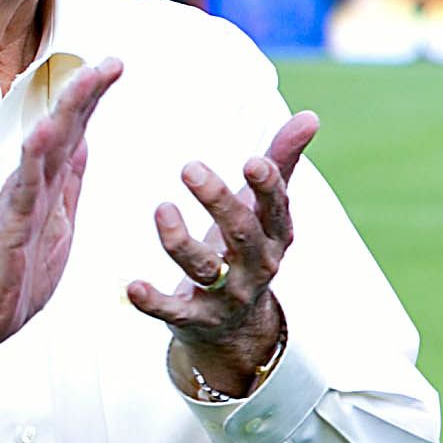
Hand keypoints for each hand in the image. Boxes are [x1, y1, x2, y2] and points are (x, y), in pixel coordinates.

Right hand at [0, 58, 121, 398]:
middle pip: (62, 128)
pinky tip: (42, 134)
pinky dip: (32, 158)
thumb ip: (70, 181)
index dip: (93, 97)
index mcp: (50, 182)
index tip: (114, 65)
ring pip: (43, 147)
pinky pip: (22, 187)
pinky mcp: (10, 226)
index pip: (74, 130)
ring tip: (83, 81)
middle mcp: (33, 183)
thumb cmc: (19, 270)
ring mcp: (20, 201)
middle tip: (111, 61)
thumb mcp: (60, 219)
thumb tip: (84, 142)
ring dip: (63, 112)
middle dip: (85, 92)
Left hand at [128, 110, 319, 399]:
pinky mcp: (195, 319)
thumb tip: (311, 116)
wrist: (238, 326)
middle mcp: (257, 265)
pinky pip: (173, 311)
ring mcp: (227, 295)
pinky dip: (153, 302)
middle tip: (189, 167)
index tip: (251, 162)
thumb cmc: (247, 248)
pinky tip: (131, 286)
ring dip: (181, 241)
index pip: (277, 208)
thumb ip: (282, 163)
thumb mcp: (266, 210)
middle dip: (218, 202)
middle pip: (241, 234)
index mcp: (275, 235)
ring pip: (205, 269)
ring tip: (161, 209)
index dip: (267, 187)